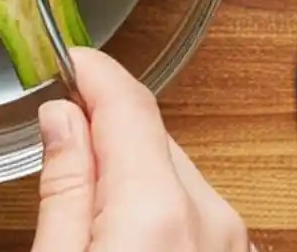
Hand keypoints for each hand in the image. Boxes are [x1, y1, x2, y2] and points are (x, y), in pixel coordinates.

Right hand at [33, 48, 250, 251]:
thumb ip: (63, 191)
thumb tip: (62, 119)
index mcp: (157, 211)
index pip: (128, 104)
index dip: (94, 73)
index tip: (67, 63)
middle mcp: (211, 219)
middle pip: (151, 143)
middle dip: (106, 143)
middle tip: (61, 163)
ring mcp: (234, 243)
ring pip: (175, 181)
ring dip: (136, 187)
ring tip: (97, 232)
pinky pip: (197, 218)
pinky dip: (165, 221)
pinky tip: (135, 249)